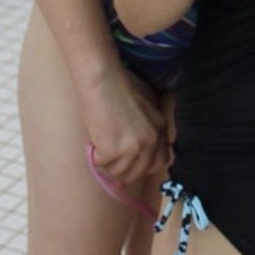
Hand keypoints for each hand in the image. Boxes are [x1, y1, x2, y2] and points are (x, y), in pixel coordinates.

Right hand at [81, 69, 166, 186]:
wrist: (103, 81)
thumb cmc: (117, 89)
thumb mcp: (143, 110)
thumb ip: (145, 131)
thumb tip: (134, 156)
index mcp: (160, 129)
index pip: (159, 163)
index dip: (143, 167)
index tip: (131, 166)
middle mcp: (151, 140)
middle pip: (137, 173)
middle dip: (121, 171)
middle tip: (109, 157)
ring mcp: (133, 147)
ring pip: (117, 172)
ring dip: (107, 161)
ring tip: (102, 139)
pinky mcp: (113, 150)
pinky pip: (100, 164)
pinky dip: (94, 154)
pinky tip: (95, 136)